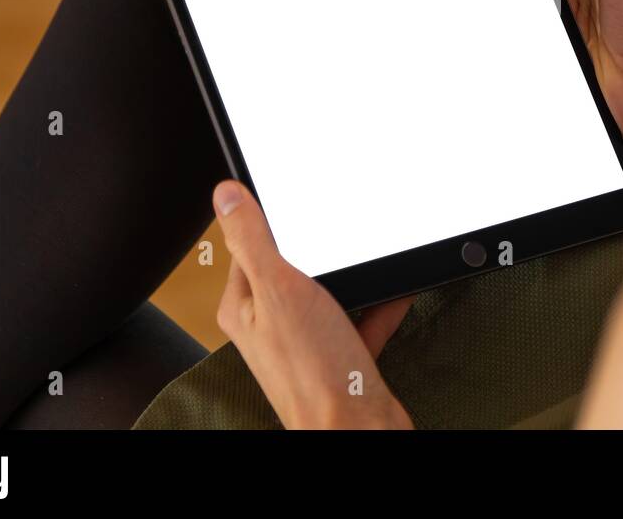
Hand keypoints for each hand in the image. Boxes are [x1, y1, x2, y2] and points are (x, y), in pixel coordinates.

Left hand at [212, 180, 413, 428]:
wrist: (358, 427)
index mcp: (245, 307)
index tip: (287, 197)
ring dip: (352, 275)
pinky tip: (396, 288)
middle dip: (317, 246)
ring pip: (328, 294)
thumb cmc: (314, 370)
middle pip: (290, 269)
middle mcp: (271, 326)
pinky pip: (361, 317)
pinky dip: (379, 302)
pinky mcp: (341, 356)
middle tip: (335, 221)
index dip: (267, 221)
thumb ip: (253, 239)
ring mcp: (307, 342)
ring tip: (368, 252)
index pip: (246, 248)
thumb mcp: (279, 287)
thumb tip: (225, 195)